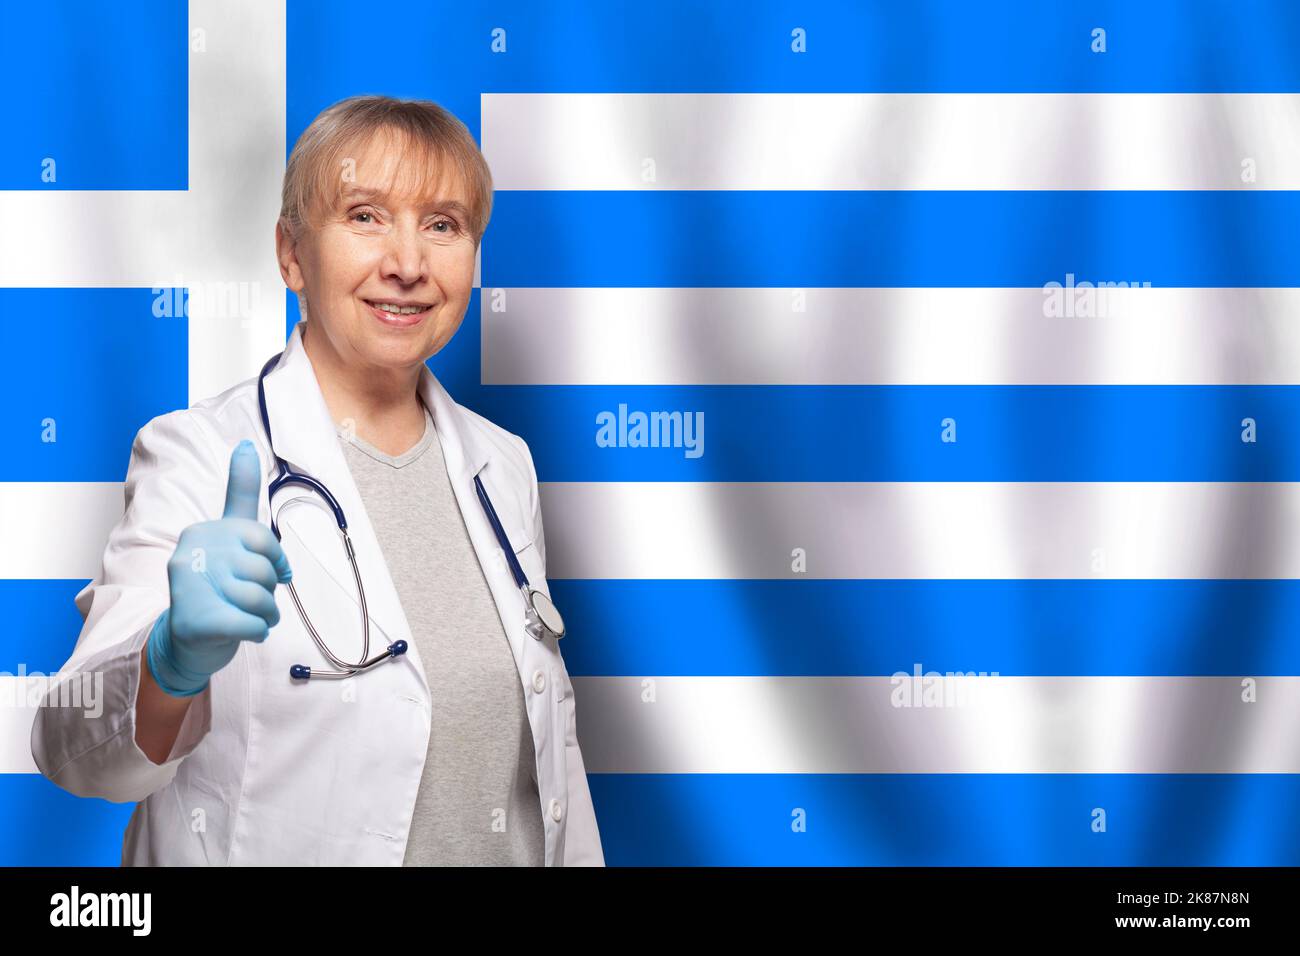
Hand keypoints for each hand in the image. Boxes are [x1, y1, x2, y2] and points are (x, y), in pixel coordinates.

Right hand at [146, 440, 292, 696]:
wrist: (187, 642)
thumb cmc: (218, 587)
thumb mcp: (229, 538)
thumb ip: (240, 494)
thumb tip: (247, 444)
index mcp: (202, 531)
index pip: (262, 538)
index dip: (275, 560)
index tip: (270, 570)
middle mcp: (191, 554)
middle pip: (264, 570)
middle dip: (269, 591)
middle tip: (249, 599)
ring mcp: (189, 588)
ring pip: (262, 600)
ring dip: (265, 615)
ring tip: (243, 616)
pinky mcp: (196, 621)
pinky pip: (254, 625)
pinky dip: (258, 633)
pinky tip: (242, 632)